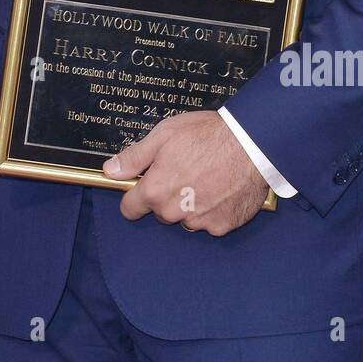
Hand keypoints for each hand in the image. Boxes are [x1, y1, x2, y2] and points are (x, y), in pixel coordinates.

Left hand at [102, 111, 269, 235]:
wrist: (251, 144)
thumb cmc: (207, 135)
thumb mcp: (164, 135)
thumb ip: (135, 157)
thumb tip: (111, 170)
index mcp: (155, 191)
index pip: (130, 209)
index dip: (134, 197)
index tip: (142, 188)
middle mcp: (174, 212)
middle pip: (160, 213)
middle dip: (167, 197)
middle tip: (184, 172)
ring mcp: (200, 221)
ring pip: (186, 219)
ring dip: (191, 206)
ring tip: (206, 179)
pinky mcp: (223, 226)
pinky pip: (210, 223)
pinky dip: (214, 210)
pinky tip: (222, 189)